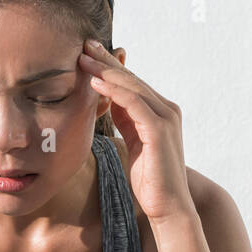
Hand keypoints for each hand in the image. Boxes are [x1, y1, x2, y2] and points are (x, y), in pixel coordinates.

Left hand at [78, 39, 193, 224]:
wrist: (168, 206)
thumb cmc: (149, 180)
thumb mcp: (134, 143)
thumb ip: (126, 121)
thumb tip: (109, 103)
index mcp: (159, 112)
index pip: (131, 83)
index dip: (109, 67)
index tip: (87, 54)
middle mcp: (166, 110)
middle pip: (131, 79)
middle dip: (106, 61)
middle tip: (84, 45)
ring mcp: (165, 118)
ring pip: (131, 86)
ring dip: (105, 71)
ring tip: (83, 59)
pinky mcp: (159, 130)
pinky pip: (133, 103)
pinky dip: (114, 91)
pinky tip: (95, 82)